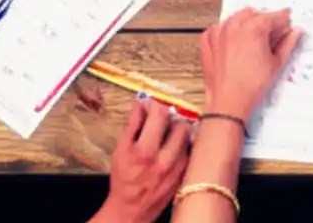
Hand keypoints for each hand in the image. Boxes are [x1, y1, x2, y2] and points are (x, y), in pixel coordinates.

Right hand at [92, 101, 190, 222]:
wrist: (131, 208)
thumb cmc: (124, 180)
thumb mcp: (121, 150)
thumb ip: (133, 124)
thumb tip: (141, 104)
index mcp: (145, 151)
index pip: (159, 114)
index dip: (155, 104)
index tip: (152, 104)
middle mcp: (164, 159)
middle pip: (179, 123)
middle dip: (170, 117)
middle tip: (162, 119)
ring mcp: (178, 168)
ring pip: (188, 136)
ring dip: (179, 130)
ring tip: (168, 133)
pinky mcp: (185, 174)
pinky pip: (191, 151)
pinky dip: (184, 145)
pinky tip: (174, 147)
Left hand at [201, 7, 301, 119]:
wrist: (228, 102)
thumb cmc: (249, 87)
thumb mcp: (276, 64)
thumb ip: (288, 44)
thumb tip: (294, 34)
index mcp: (254, 28)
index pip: (275, 16)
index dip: (284, 22)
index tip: (287, 28)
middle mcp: (235, 26)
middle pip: (256, 13)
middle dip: (266, 22)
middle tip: (273, 38)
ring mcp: (219, 32)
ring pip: (237, 18)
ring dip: (247, 24)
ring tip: (254, 42)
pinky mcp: (209, 41)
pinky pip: (220, 28)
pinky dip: (228, 32)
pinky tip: (236, 45)